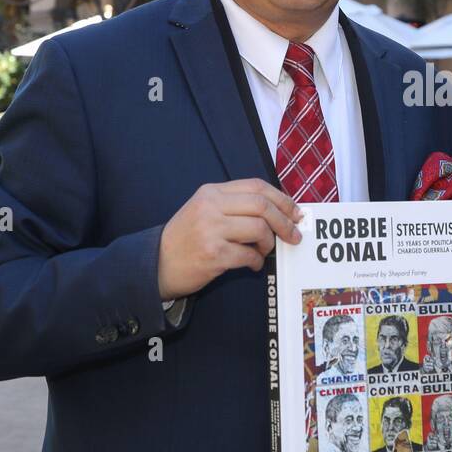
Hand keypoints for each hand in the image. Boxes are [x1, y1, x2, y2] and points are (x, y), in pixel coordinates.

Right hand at [157, 179, 302, 299]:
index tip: (295, 212)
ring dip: (269, 244)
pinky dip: (256, 262)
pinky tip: (252, 264)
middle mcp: (210, 207)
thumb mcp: (205, 210)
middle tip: (294, 235)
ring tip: (263, 251)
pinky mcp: (213, 254)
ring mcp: (211, 230)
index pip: (256, 186)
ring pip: (259, 230)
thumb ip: (235, 206)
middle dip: (284, 221)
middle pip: (262, 206)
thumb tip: (278, 211)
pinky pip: (249, 256)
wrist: (156, 264)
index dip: (282, 198)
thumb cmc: (187, 238)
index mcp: (211, 192)